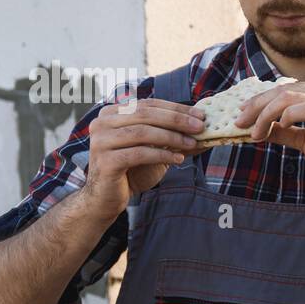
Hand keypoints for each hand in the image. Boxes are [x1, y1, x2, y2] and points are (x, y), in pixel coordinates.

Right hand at [84, 98, 207, 219]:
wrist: (106, 198)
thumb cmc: (131, 171)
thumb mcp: (153, 149)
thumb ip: (172, 136)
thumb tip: (203, 128)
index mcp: (111, 113)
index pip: (148, 104)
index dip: (176, 108)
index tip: (200, 114)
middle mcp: (102, 123)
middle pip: (145, 114)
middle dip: (176, 120)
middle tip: (200, 126)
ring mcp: (101, 141)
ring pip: (142, 132)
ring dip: (172, 137)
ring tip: (192, 143)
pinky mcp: (105, 161)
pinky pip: (139, 153)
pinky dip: (162, 154)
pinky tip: (179, 158)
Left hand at [234, 80, 304, 195]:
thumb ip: (284, 131)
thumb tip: (259, 128)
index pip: (287, 89)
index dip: (261, 100)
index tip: (243, 114)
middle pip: (284, 90)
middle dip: (257, 106)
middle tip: (240, 122)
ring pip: (289, 98)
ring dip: (266, 115)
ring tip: (255, 132)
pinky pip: (304, 108)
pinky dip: (286, 116)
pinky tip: (278, 127)